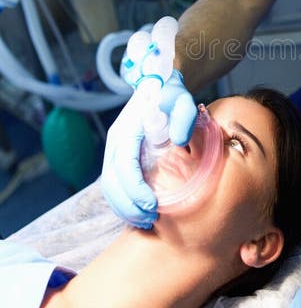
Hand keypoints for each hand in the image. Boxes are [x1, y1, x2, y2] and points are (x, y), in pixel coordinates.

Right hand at [101, 69, 196, 227]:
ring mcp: (114, 150)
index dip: (134, 189)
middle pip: (111, 181)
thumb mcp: (182, 99)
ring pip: (109, 187)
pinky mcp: (118, 158)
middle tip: (150, 220)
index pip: (123, 165)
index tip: (151, 205)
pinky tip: (139, 213)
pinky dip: (123, 203)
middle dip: (127, 205)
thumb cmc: (171, 94)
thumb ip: (184, 116)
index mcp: (126, 130)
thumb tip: (180, 141)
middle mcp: (115, 142)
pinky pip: (114, 186)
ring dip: (124, 208)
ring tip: (146, 221)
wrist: (158, 86)